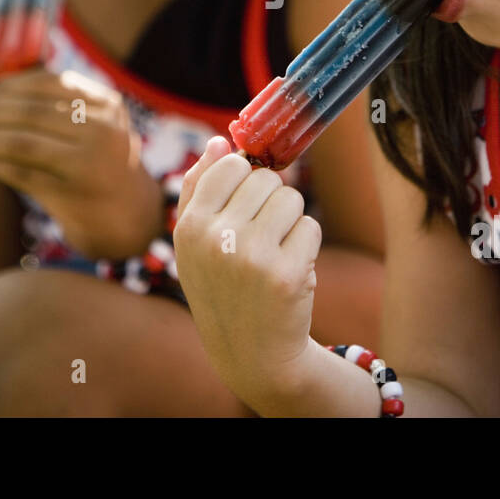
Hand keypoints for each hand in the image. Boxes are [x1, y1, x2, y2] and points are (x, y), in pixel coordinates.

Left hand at [0, 68, 163, 260]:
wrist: (131, 215)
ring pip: (23, 142)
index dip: (9, 87)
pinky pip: (22, 173)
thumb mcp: (93, 125)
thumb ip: (54, 106)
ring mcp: (90, 162)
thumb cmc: (100, 163)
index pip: (48, 83)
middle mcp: (103, 129)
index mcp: (107, 103)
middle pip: (31, 113)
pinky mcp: (73, 193)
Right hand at [173, 137, 321, 404]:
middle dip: (271, 201)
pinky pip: (310, 227)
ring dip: (291, 222)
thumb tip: (219, 143)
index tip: (245, 205)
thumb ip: (201, 189)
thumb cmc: (223, 288)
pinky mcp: (287, 274)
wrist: (252, 355)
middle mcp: (216, 239)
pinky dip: (306, 246)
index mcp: (189, 227)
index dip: (246, 180)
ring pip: (292, 199)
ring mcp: (252, 257)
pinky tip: (290, 271)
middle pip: (266, 179)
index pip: (230, 165)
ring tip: (275, 253)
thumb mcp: (195, 244)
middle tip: (261, 239)